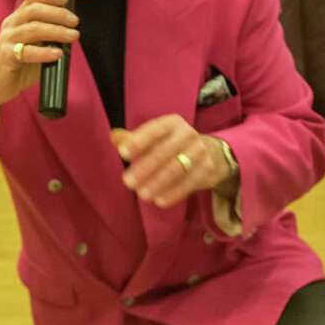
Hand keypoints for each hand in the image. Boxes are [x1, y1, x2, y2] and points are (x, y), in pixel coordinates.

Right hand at [0, 0, 79, 113]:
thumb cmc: (20, 65)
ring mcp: (8, 40)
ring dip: (56, 31)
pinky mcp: (6, 56)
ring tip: (73, 36)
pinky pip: (27, 51)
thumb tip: (72, 32)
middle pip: (34, 10)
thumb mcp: (36, 45)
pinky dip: (44, 52)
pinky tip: (58, 54)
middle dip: (58, 13)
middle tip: (75, 21)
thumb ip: (50, 37)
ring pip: (33, 29)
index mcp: (18, 19)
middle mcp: (11, 25)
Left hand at [112, 115, 235, 207]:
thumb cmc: (172, 144)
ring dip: (158, 183)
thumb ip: (133, 138)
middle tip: (128, 182)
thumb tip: (113, 137)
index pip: (154, 130)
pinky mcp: (207, 170)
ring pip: (177, 169)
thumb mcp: (155, 137)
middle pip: (165, 152)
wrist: (211, 153)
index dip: (138, 141)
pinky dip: (173, 193)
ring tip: (142, 195)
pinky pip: (189, 183)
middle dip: (145, 168)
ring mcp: (200, 152)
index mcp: (172, 123)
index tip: (122, 153)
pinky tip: (159, 201)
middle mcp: (188, 134)